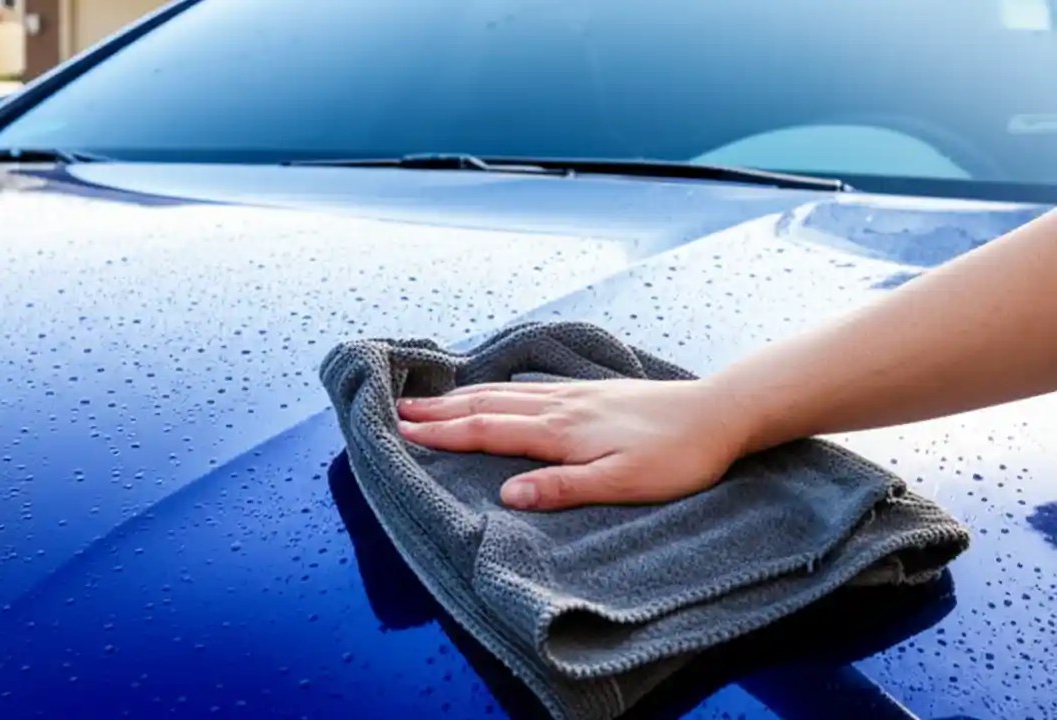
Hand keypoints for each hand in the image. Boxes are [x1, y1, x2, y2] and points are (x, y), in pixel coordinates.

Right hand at [397, 379, 753, 510]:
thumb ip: (563, 487)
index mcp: (560, 431)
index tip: (404, 433)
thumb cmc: (676, 456)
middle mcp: (560, 406)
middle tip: (399, 411)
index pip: (487, 430)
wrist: (719, 412)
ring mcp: (574, 394)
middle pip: (486, 405)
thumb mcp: (622, 483)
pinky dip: (497, 387)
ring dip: (462, 396)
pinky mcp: (591, 391)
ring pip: (505, 391)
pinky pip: (528, 385)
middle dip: (440, 409)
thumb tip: (507, 494)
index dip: (443, 434)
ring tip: (430, 398)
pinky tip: (495, 388)